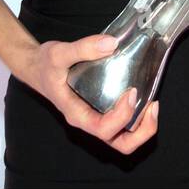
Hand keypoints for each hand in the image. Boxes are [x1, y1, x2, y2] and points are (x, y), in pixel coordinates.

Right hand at [19, 34, 160, 152]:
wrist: (36, 67)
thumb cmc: (45, 65)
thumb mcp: (58, 53)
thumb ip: (83, 48)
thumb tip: (111, 44)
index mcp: (76, 114)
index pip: (103, 128)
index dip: (122, 116)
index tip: (131, 92)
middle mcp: (88, 121)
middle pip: (120, 143)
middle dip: (142, 131)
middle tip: (153, 106)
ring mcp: (96, 117)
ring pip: (124, 138)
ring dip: (143, 127)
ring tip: (153, 104)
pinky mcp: (102, 110)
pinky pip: (124, 124)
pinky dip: (139, 117)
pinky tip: (144, 95)